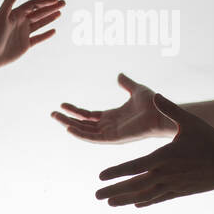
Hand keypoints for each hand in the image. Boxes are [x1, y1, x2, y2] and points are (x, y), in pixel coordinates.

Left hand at [0, 0, 63, 67]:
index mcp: (16, 14)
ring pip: (40, 23)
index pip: (33, 5)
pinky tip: (54, 30)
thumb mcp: (0, 16)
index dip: (45, 1)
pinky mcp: (25, 45)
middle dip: (51, 7)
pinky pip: (38, 38)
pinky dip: (46, 34)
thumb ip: (9, 1)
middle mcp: (20, 22)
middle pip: (39, 12)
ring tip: (60, 13)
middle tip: (63, 3)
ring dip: (50, 18)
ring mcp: (23, 33)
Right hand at [51, 73, 171, 143]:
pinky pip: (93, 138)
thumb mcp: (136, 89)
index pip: (89, 115)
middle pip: (83, 124)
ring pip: (85, 131)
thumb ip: (126, 83)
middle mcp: (109, 126)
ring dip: (69, 125)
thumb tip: (119, 75)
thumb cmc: (153, 103)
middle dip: (67, 119)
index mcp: (112, 116)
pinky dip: (81, 134)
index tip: (63, 104)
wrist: (161, 112)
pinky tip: (69, 128)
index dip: (75, 110)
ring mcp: (110, 133)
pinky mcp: (114, 138)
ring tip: (55, 117)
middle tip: (52, 113)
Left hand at [95, 94, 213, 206]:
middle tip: (96, 195)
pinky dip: (146, 201)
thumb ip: (170, 109)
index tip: (100, 177)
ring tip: (110, 203)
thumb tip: (155, 95)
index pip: (134, 166)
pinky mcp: (181, 191)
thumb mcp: (190, 121)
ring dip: (126, 199)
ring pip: (145, 195)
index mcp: (164, 157)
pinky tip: (136, 204)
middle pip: (135, 185)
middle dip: (114, 190)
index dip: (116, 172)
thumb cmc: (211, 140)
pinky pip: (160, 198)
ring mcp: (173, 185)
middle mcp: (166, 174)